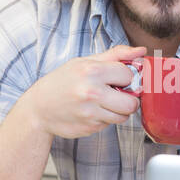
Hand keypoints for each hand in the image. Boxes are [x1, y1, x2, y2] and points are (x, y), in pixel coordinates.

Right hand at [28, 44, 146, 138]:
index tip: (117, 78)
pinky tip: (91, 111)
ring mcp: (90, 113)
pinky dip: (105, 118)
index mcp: (92, 71)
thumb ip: (115, 55)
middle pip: (132, 102)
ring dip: (117, 110)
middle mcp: (92, 92)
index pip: (129, 75)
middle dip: (128, 99)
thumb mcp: (84, 61)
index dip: (125, 77)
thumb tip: (141, 51)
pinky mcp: (89, 128)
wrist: (38, 108)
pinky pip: (109, 124)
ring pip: (123, 116)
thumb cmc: (61, 82)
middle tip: (117, 94)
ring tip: (102, 102)